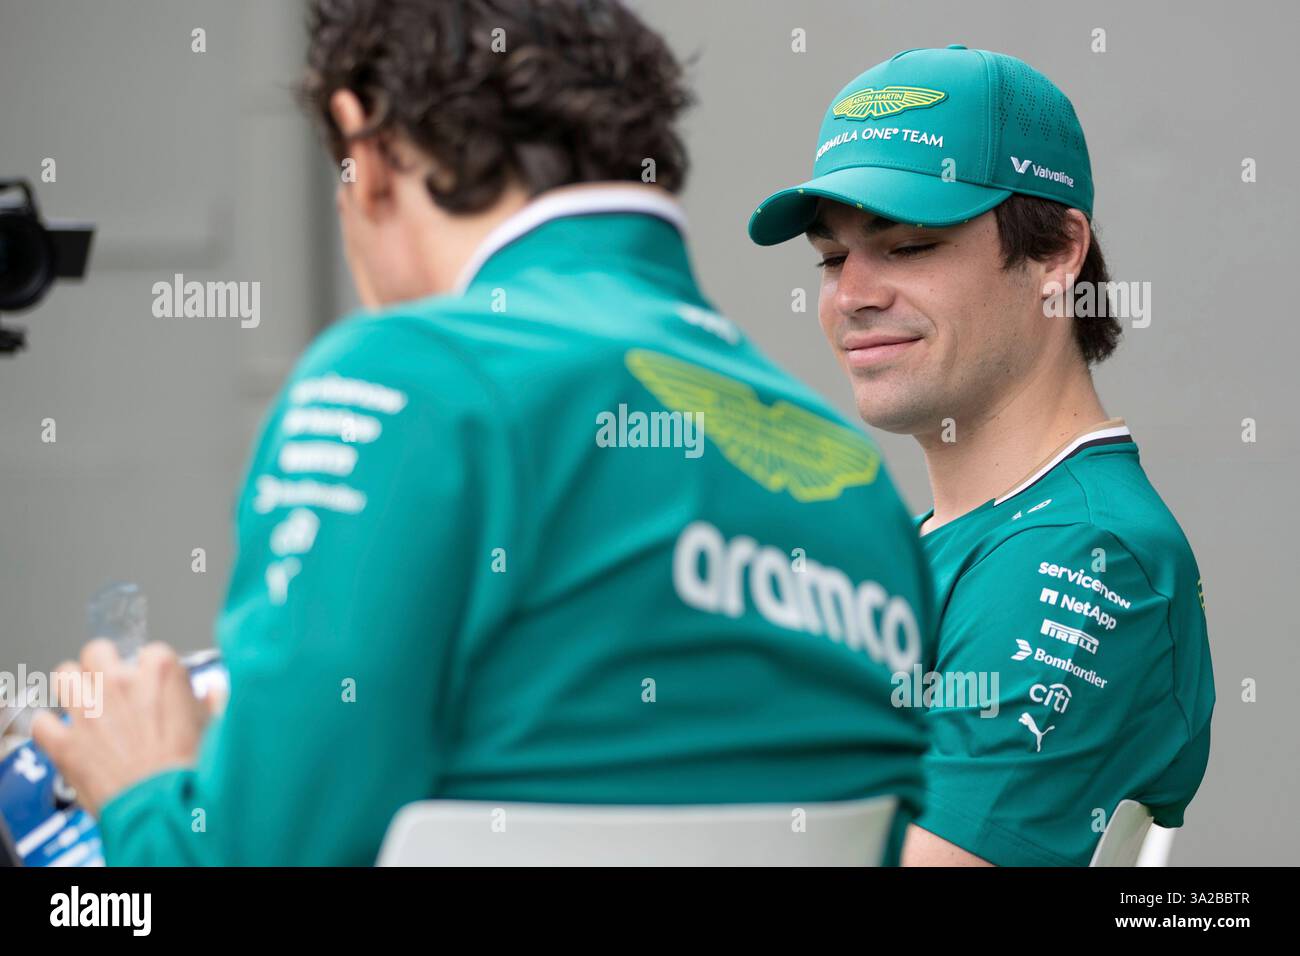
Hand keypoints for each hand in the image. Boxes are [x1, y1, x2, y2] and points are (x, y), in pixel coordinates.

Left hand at [31, 639, 223, 816]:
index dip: (152, 671)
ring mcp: (88, 712)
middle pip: (97, 651)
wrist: (164, 810)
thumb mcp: (216, 728)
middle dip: (103, 667)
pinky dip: (50, 730)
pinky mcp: (65, 743)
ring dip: (73, 689)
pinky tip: (65, 737)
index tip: (154, 687)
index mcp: (161, 674)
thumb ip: (213, 704)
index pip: (151, 652)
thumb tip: (214, 696)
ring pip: (64, 676)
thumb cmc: (191, 772)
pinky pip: (42, 722)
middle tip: (111, 689)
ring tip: (83, 704)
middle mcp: (120, 684)